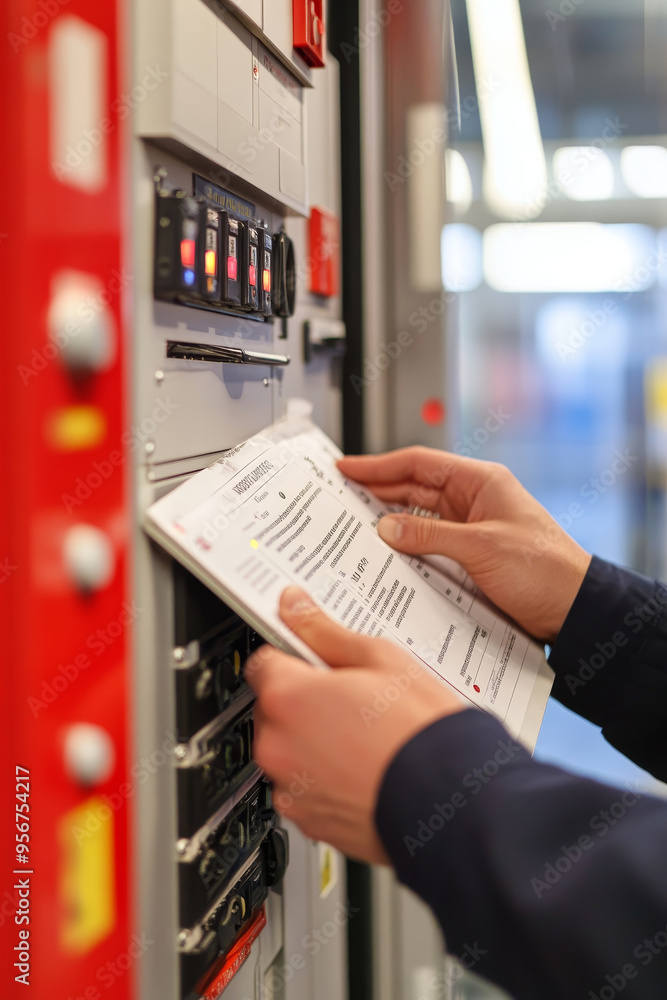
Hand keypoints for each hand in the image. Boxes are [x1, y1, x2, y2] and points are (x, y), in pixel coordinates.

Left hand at [245, 585, 463, 863]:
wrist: (452, 802)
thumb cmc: (420, 733)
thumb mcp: (381, 659)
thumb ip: (325, 631)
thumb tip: (294, 605)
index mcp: (288, 698)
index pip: (265, 661)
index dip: (295, 656)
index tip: (315, 659)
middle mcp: (277, 746)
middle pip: (276, 707)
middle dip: (306, 700)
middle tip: (354, 698)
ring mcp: (291, 788)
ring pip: (291, 749)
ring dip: (315, 741)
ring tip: (367, 736)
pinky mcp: (309, 821)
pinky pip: (306, 787)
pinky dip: (326, 778)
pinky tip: (365, 767)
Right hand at [338, 448, 590, 643]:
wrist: (574, 610)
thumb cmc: (545, 570)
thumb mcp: (481, 548)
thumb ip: (429, 535)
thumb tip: (387, 527)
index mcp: (481, 482)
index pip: (419, 464)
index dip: (379, 465)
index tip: (347, 467)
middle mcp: (475, 500)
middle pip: (415, 488)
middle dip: (377, 491)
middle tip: (339, 495)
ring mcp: (472, 527)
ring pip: (419, 517)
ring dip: (389, 520)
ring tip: (353, 523)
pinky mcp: (471, 554)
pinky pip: (430, 543)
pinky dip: (407, 545)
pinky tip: (386, 552)